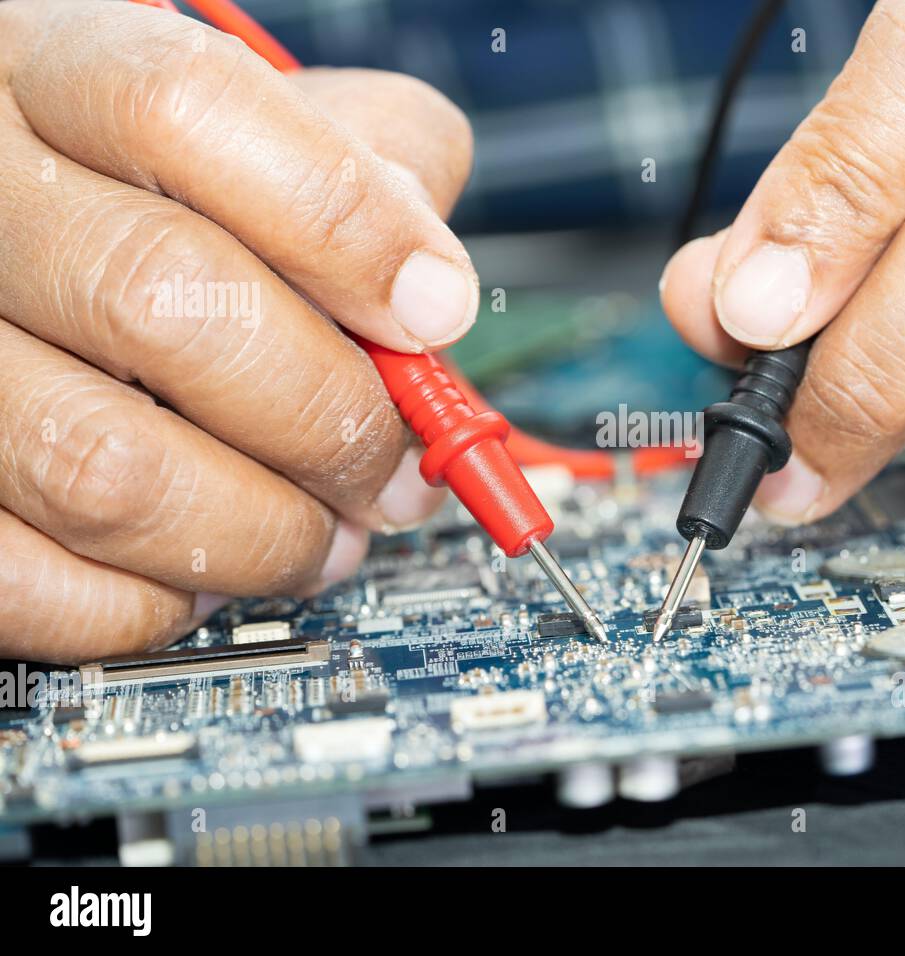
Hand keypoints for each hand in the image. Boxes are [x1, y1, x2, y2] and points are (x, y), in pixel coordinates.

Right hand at [0, 1, 477, 660]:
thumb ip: (367, 161)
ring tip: (324, 535)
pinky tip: (209, 570)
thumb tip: (434, 290)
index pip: (188, 115)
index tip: (436, 312)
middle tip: (397, 471)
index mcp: (55, 77)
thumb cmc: (149, 193)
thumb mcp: (257, 125)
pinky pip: (35, 579)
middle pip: (163, 302)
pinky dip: (157, 601)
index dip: (342, 226)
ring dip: (263, 531)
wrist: (3, 250)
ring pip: (105, 468)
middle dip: (330, 418)